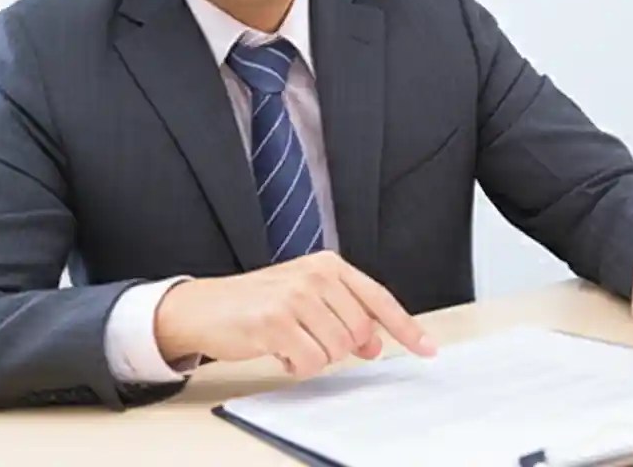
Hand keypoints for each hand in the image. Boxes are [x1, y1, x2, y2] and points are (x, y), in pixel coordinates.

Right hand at [155, 252, 436, 377]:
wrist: (204, 306)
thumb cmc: (257, 303)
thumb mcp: (306, 298)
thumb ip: (344, 314)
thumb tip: (374, 344)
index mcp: (328, 265)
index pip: (379, 299)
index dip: (407, 327)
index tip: (427, 348)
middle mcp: (316, 276)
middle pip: (360, 332)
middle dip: (339, 347)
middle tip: (309, 339)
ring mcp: (295, 297)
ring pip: (337, 350)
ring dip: (314, 357)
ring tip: (289, 341)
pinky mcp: (275, 322)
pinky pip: (310, 363)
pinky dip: (296, 366)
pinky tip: (277, 350)